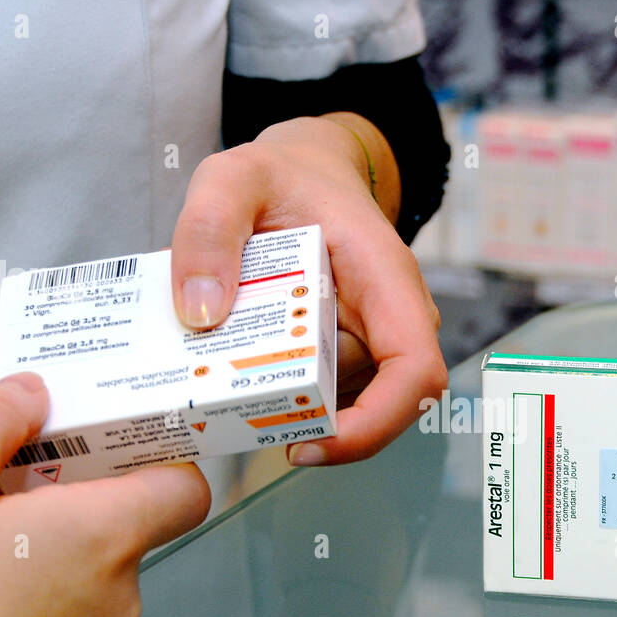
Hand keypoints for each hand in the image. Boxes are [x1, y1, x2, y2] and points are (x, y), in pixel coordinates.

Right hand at [0, 373, 209, 616]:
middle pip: (124, 530)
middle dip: (70, 500)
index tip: (101, 440)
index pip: (184, 489)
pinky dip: (25, 604)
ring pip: (85, 581)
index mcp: (106, 542)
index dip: (154, 457)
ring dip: (42, 554)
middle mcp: (115, 603)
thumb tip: (29, 395)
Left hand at [169, 113, 446, 465]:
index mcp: (386, 279)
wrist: (304, 174)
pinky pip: (321, 394)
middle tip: (225, 396)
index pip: (415, 372)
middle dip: (297, 409)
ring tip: (222, 376)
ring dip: (283, 402)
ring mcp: (373, 343)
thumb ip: (208, 229)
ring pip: (336, 402)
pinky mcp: (348, 356)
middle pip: (363, 399)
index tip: (311, 443)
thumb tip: (201, 314)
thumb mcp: (231, 177)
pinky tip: (236, 374)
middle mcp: (393, 320)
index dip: (376, 424)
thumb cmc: (280, 175)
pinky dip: (279, 394)